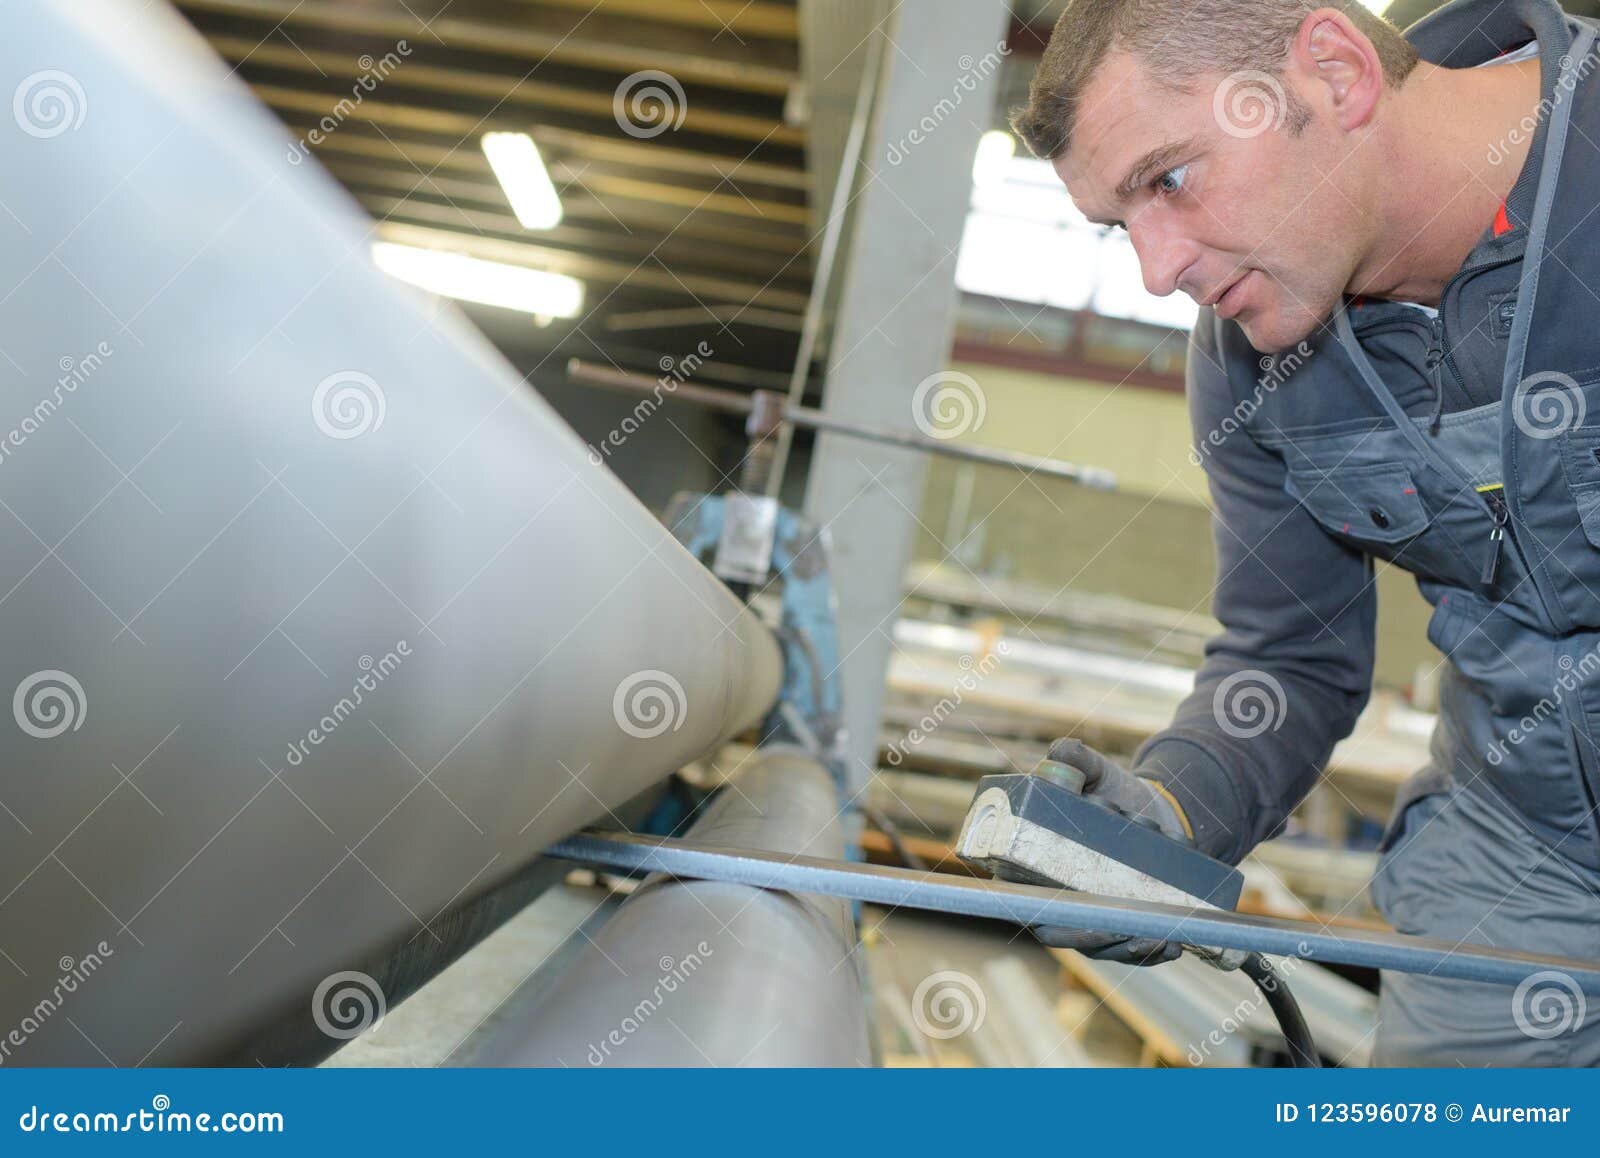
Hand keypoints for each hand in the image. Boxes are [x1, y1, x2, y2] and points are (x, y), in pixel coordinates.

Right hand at [1029, 738, 1192, 965]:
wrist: (1151, 805)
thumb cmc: (1108, 790)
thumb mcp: (1095, 770)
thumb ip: (1075, 758)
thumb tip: (1061, 754)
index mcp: (1037, 867)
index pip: (1033, 904)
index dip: (1049, 917)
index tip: (1073, 912)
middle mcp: (1062, 898)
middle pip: (1070, 934)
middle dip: (1097, 937)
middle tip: (1125, 926)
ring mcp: (1092, 916)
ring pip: (1105, 947)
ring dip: (1130, 947)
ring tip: (1157, 936)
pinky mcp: (1122, 926)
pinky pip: (1132, 950)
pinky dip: (1151, 952)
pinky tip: (1170, 945)